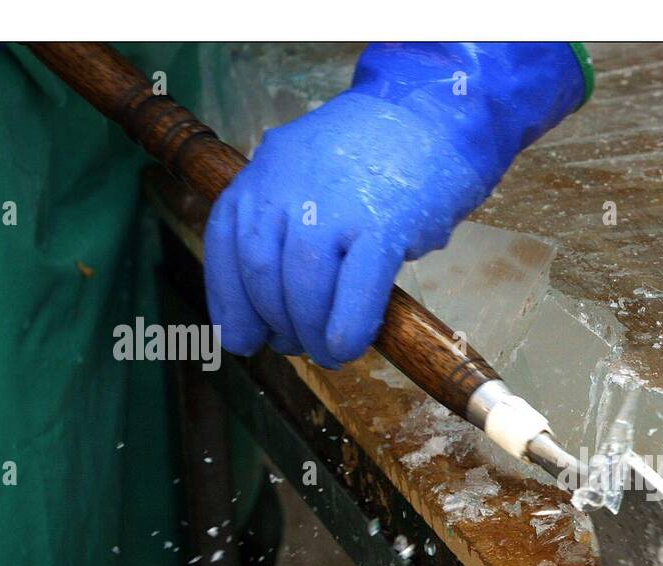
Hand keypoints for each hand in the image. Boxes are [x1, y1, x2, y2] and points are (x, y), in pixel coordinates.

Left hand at [204, 43, 587, 368]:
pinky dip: (347, 328)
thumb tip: (275, 304)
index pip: (227, 246)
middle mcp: (289, 187)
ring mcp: (335, 207)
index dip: (230, 303)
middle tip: (296, 345)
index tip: (241, 338)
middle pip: (263, 274)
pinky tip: (348, 346)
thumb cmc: (378, 156)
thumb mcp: (311, 175)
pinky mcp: (382, 227)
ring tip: (328, 351)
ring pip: (304, 289)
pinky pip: (355, 292)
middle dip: (276, 324)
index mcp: (265, 174)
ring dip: (312, 334)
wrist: (435, 116)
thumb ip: (286, 222)